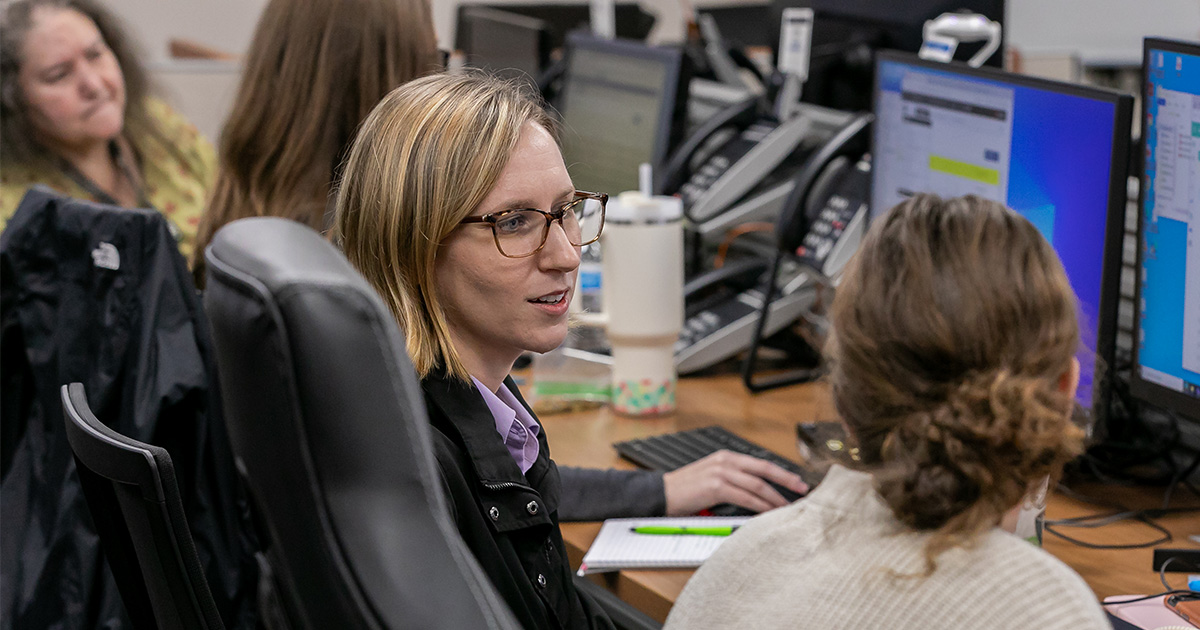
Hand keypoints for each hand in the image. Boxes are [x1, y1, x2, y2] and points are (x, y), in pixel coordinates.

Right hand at [662, 450, 808, 515]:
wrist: (661, 493)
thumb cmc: (685, 490)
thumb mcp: (711, 478)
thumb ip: (733, 481)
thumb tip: (757, 493)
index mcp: (726, 457)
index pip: (760, 463)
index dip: (781, 472)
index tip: (795, 481)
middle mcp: (725, 461)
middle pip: (764, 470)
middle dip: (786, 481)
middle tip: (802, 490)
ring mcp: (721, 472)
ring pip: (757, 485)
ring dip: (775, 498)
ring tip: (787, 508)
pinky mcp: (716, 486)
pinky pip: (745, 497)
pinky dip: (760, 506)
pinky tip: (769, 512)